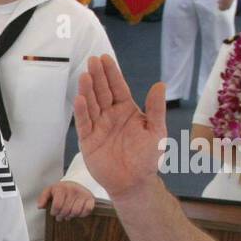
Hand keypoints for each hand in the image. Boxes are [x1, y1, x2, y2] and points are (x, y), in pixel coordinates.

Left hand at [37, 181, 96, 220]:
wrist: (77, 182)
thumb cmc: (62, 189)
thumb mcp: (50, 191)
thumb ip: (43, 198)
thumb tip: (40, 206)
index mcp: (61, 188)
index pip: (57, 205)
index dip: (54, 212)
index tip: (54, 213)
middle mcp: (72, 190)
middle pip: (66, 210)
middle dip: (61, 216)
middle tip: (60, 217)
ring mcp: (82, 193)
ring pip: (76, 211)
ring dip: (70, 216)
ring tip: (67, 215)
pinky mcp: (90, 198)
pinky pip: (87, 210)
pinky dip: (82, 214)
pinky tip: (77, 213)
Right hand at [72, 55, 167, 200]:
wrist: (134, 182)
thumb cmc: (147, 157)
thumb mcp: (156, 131)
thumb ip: (156, 108)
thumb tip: (160, 85)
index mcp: (127, 110)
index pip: (118, 87)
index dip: (112, 73)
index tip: (105, 58)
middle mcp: (110, 115)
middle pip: (102, 92)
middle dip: (97, 76)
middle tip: (92, 61)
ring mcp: (98, 127)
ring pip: (91, 105)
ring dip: (87, 90)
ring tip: (85, 76)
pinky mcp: (88, 140)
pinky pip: (84, 123)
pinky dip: (82, 112)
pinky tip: (80, 99)